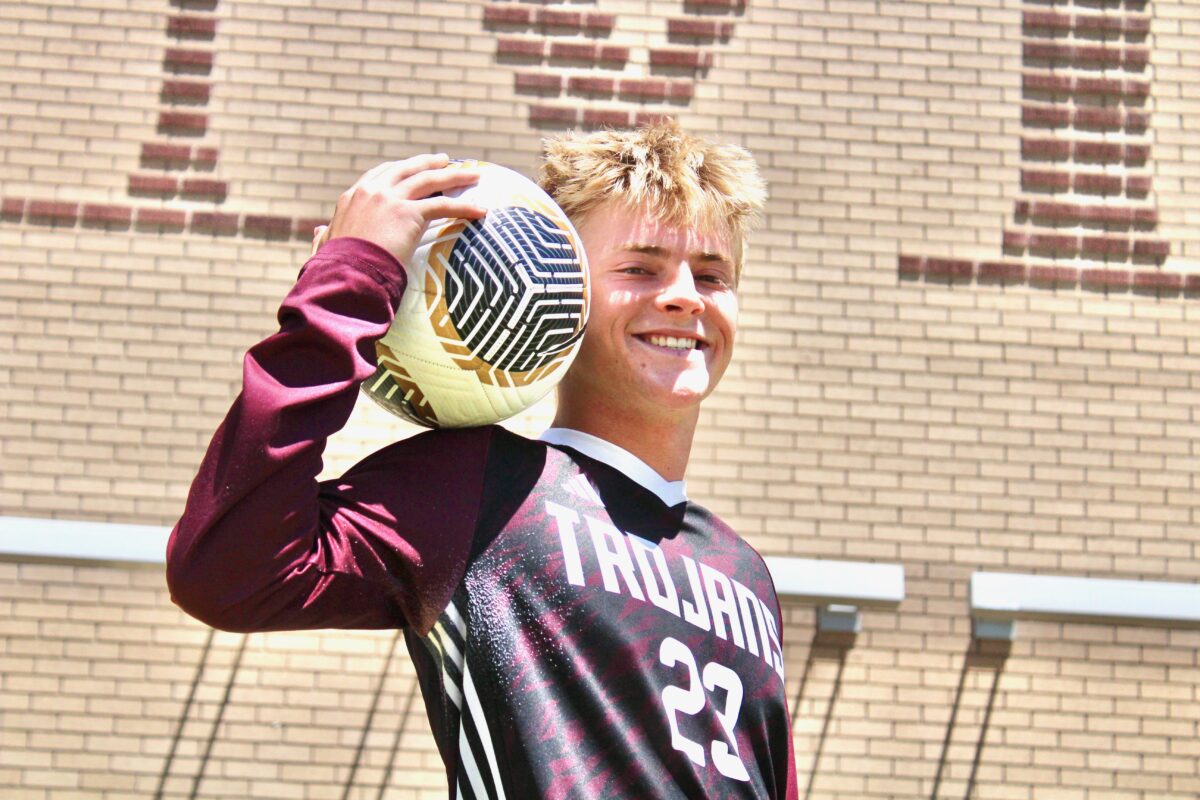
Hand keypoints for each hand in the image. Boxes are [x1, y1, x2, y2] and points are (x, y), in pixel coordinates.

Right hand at [313, 154, 486, 264]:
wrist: (345, 272)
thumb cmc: (334, 266)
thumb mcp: (324, 247)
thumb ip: (324, 235)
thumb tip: (319, 229)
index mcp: (352, 197)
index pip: (380, 175)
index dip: (399, 170)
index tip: (411, 169)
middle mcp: (372, 191)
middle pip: (406, 169)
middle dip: (427, 162)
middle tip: (444, 161)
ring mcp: (391, 199)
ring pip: (429, 180)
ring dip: (453, 176)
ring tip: (471, 176)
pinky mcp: (409, 213)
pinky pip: (443, 206)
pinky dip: (464, 207)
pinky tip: (481, 210)